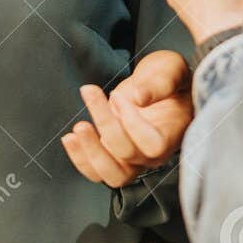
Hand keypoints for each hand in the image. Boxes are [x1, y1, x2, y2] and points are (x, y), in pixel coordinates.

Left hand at [62, 51, 191, 186]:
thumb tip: (139, 97)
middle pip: (127, 154)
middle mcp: (154, 153)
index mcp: (173, 133)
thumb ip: (161, 81)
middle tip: (91, 93)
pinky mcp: (114, 157)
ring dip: (90, 152)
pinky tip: (70, 137)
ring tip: (78, 127)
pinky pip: (96, 172)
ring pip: (111, 174)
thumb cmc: (169, 78)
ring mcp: (133, 158)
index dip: (133, 124)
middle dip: (105, 124)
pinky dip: (80, 158)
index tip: (119, 97)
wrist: (157, 85)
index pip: (153, 145)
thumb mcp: (171, 68)